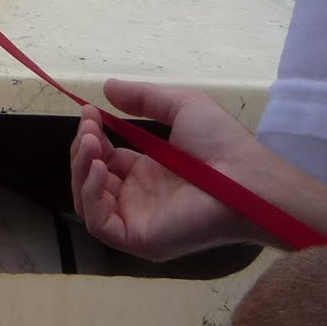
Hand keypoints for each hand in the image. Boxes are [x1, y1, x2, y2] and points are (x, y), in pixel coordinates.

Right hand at [69, 78, 273, 260]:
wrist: (246, 177)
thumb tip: (108, 86)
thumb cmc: (221, 143)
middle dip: (82, 149)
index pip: (104, 161)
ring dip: (80, 169)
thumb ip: (144, 97)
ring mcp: (138, 221)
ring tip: (93, 143)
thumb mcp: (180, 107)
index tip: (90, 113)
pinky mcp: (140, 239)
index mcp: (148, 175)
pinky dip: (90, 195)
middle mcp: (139, 200)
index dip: (92, 137)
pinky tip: (99, 168)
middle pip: (90, 181)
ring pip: (88, 203)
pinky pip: (100, 224)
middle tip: (90, 127)